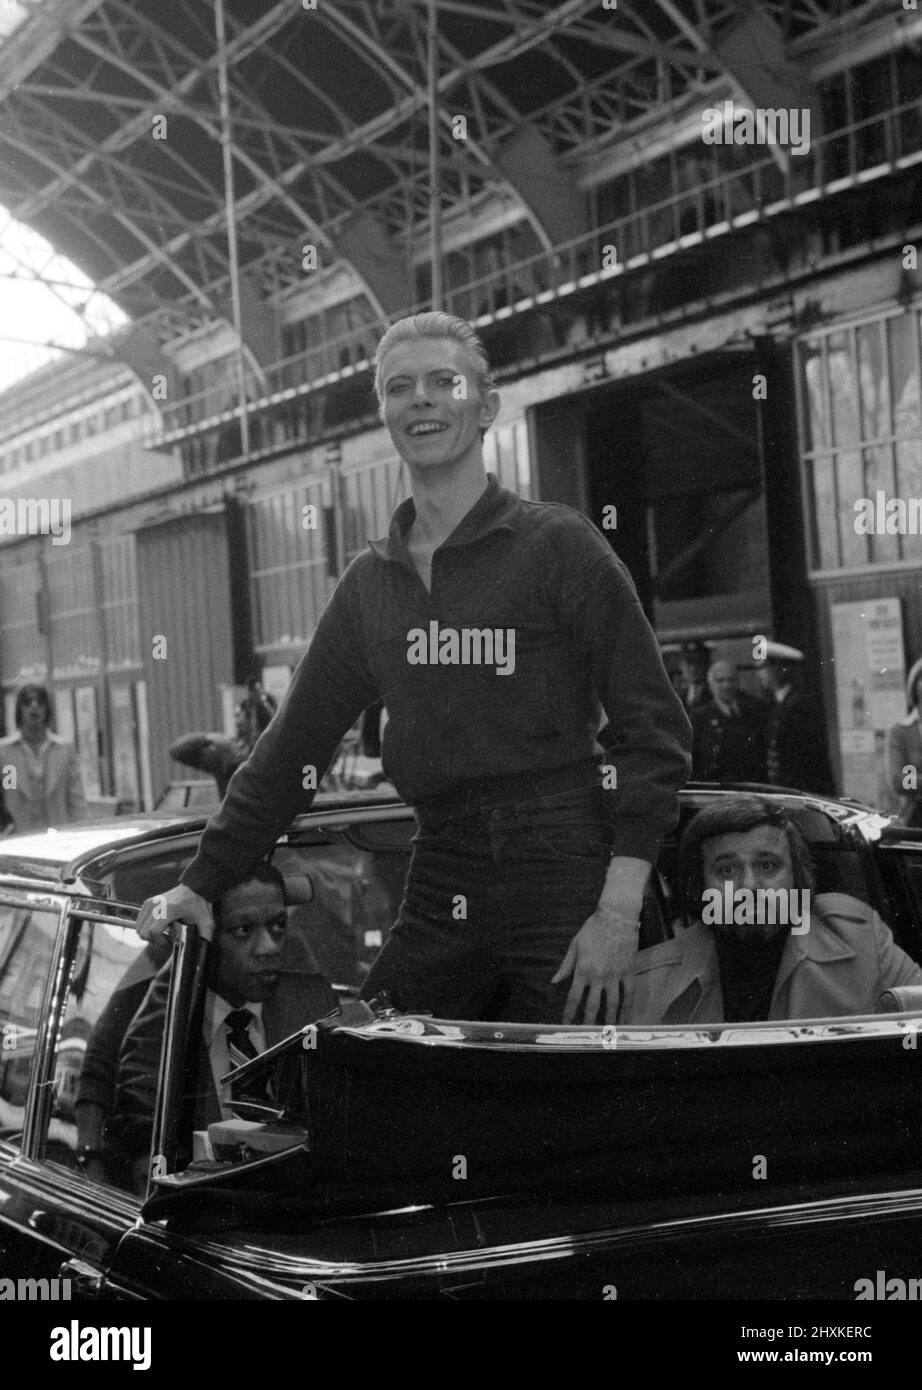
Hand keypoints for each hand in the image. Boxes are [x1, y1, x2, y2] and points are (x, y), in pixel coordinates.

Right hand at [135, 883, 213, 941]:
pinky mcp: (148, 902)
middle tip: (166, 939)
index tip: (170, 942)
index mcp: (168, 910)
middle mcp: (156, 905)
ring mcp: (150, 903)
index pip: (153, 932)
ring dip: (149, 934)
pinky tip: (160, 926)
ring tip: (163, 933)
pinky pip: (140, 921)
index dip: (160, 942)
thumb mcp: (205, 921)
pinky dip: (146, 927)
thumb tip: (205, 954)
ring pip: (139, 927)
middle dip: (153, 940)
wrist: (195, 887)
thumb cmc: (200, 904)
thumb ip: (205, 937)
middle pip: (142, 931)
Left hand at [552, 903, 639, 1024]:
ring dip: (609, 1021)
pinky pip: (629, 994)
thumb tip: (554, 981)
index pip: (574, 997)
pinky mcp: (629, 972)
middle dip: (587, 1023)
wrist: (616, 917)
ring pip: (612, 1004)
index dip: (569, 1013)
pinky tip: (626, 1019)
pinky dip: (627, 1008)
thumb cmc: (593, 928)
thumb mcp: (575, 945)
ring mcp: (615, 975)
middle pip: (592, 1006)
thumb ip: (566, 965)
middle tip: (586, 1036)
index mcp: (582, 969)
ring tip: (607, 1035)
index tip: (566, 1024)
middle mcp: (598, 976)